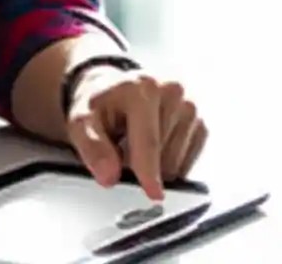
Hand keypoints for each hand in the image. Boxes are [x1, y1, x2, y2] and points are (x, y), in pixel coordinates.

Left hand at [65, 69, 207, 200]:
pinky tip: (155, 148)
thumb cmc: (100, 105)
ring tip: (136, 145)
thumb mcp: (81, 123)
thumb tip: (110, 176)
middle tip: (120, 151)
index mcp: (144, 89)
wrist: (114, 89)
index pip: (149, 141)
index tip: (154, 194)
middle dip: (140, 166)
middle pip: (163, 155)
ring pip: (178, 161)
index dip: (150, 171)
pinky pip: (189, 159)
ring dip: (155, 166)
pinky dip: (171, 163)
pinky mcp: (200, 122)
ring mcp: (190, 107)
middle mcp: (173, 92)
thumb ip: (92, 149)